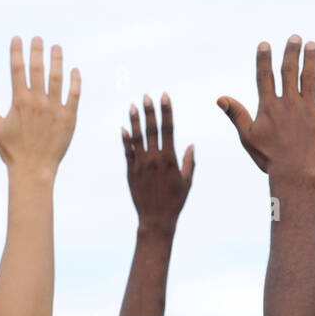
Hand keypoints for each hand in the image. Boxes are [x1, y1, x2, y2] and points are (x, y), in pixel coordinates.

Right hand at [0, 37, 79, 177]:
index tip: (18, 38)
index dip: (17, 52)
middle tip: (38, 38)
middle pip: (38, 69)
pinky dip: (75, 81)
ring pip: (58, 78)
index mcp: (19, 102)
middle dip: (37, 50)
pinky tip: (74, 70)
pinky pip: (75, 95)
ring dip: (57, 60)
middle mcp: (38, 102)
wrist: (33, 171)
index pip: (17, 69)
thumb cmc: (11, 151)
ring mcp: (55, 109)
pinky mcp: (69, 119)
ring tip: (56, 47)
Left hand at [121, 93, 193, 229]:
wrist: (156, 219)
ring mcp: (141, 165)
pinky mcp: (131, 172)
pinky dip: (125, 139)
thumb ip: (188, 162)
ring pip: (137, 138)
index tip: (164, 96)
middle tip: (146, 96)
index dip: (166, 111)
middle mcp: (154, 159)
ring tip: (132, 106)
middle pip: (151, 129)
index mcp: (170, 159)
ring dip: (135, 121)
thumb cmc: (175, 202)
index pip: (168, 129)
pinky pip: (127, 152)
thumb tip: (190, 145)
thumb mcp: (186, 182)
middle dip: (149, 111)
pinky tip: (123, 128)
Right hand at [217, 36, 314, 173]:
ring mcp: (309, 109)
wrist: (294, 174)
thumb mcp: (247, 137)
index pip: (265, 76)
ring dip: (311, 60)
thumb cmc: (269, 158)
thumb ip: (236, 114)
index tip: (265, 44)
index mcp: (269, 107)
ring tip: (312, 45)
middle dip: (291, 52)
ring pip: (311, 78)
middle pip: (290, 71)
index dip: (264, 59)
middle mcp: (289, 103)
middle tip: (295, 38)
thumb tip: (220, 98)